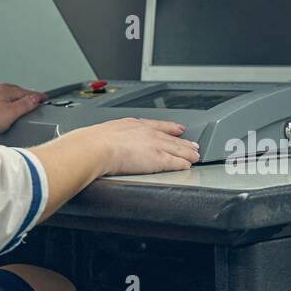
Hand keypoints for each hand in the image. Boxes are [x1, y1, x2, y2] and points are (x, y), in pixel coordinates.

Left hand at [0, 82, 47, 137]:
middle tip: (35, 101)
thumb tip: (35, 98)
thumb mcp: (11, 113)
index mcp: (6, 89)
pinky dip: (1, 104)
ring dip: (13, 100)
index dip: (38, 96)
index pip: (28, 91)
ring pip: (4, 95)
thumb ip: (24, 105)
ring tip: (19, 105)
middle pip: (16, 92)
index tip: (46, 99)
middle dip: (26, 96)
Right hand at [83, 118, 198, 175]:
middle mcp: (146, 133)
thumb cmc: (94, 142)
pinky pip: (175, 162)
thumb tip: (101, 143)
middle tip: (193, 144)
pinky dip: (183, 163)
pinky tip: (188, 165)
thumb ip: (110, 137)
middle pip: (170, 137)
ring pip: (177, 148)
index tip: (178, 128)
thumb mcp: (104, 133)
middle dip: (183, 141)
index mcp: (133, 124)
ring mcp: (154, 145)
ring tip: (195, 155)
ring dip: (188, 152)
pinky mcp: (158, 159)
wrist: (97, 147)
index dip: (170, 127)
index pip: (156, 125)